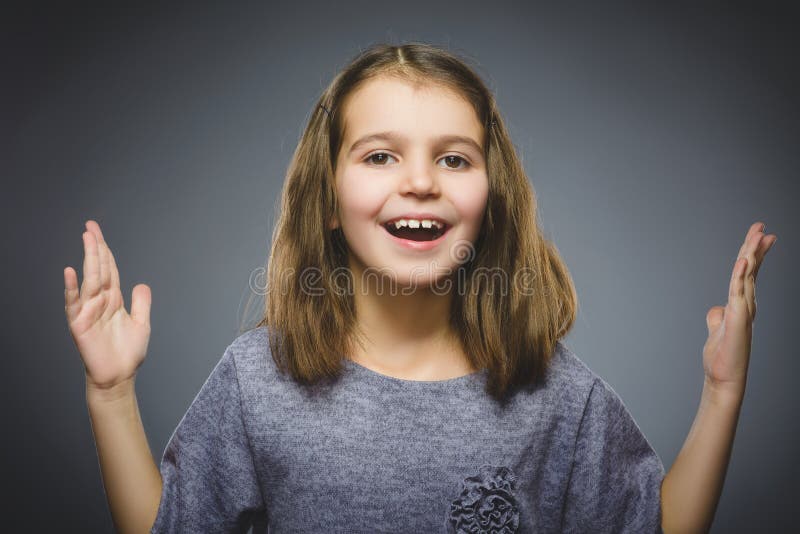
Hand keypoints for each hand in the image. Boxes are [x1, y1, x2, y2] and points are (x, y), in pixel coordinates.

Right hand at [64, 220, 151, 390]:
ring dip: (87, 259)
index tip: (98, 232)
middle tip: (91, 226)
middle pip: (97, 269)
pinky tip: (70, 272)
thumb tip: (141, 283)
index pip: (108, 269)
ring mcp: (88, 311)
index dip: (104, 251)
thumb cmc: (128, 353)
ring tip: (87, 239)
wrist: (118, 377)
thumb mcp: (142, 324)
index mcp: (113, 299)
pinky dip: (72, 288)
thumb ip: (141, 303)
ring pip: (89, 280)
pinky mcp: (79, 324)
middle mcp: (99, 301)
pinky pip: (74, 303)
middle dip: (95, 247)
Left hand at [702, 221, 776, 398]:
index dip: (755, 254)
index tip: (763, 235)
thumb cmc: (722, 357)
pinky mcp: (737, 318)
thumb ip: (718, 315)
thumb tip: (717, 308)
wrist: (723, 378)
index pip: (749, 274)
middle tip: (762, 226)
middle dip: (756, 246)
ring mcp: (743, 310)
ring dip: (752, 253)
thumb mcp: (718, 328)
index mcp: (741, 304)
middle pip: (751, 269)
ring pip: (748, 276)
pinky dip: (740, 275)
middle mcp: (746, 304)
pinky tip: (743, 260)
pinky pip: (737, 292)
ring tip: (758, 234)